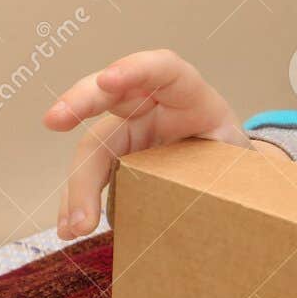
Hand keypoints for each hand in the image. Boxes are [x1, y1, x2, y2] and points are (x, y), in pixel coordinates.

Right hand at [42, 48, 264, 238]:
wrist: (227, 164)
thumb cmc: (233, 152)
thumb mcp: (240, 154)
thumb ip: (230, 163)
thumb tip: (228, 198)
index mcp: (188, 93)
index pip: (163, 69)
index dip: (135, 69)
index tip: (109, 80)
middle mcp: (149, 104)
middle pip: (110, 95)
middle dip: (80, 102)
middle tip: (56, 119)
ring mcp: (128, 127)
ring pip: (94, 144)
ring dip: (78, 183)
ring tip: (75, 224)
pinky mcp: (115, 154)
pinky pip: (92, 174)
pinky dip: (80, 201)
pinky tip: (71, 228)